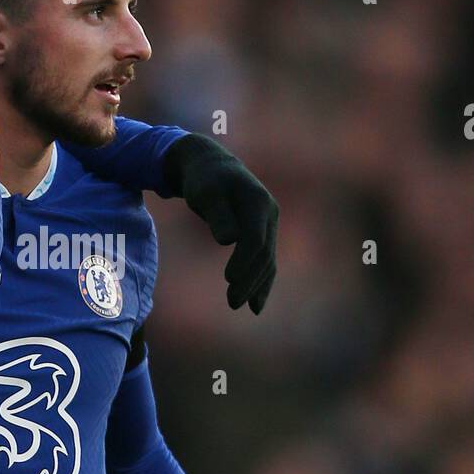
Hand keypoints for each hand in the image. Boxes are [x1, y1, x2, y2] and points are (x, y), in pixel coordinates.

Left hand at [162, 134, 278, 312]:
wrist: (210, 167)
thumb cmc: (204, 180)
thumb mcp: (206, 193)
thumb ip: (218, 215)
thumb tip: (230, 240)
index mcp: (257, 202)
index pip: (255, 239)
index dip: (244, 261)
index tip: (228, 280)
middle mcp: (269, 213)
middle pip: (264, 254)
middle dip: (249, 280)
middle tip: (232, 302)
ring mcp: (269, 224)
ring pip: (267, 261)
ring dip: (255, 286)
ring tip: (237, 305)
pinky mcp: (262, 233)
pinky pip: (266, 262)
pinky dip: (261, 283)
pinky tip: (255, 306)